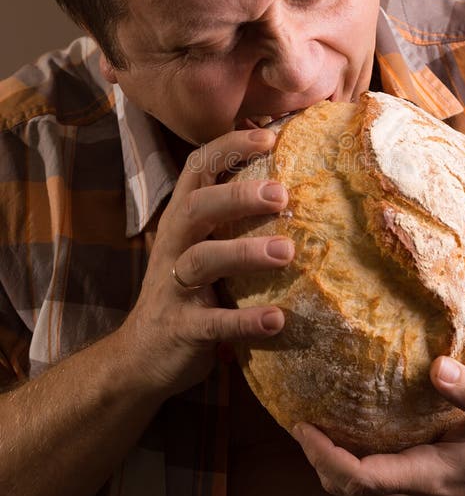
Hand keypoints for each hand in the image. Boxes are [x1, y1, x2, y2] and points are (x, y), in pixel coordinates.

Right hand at [119, 127, 293, 395]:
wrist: (141, 359)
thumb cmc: (190, 293)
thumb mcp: (205, 248)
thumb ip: (234, 220)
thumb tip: (292, 181)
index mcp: (183, 221)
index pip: (198, 169)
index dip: (229, 148)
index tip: (270, 136)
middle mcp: (175, 245)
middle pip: (196, 207)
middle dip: (236, 196)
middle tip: (282, 194)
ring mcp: (174, 287)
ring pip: (202, 260)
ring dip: (244, 253)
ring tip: (286, 251)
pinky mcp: (181, 329)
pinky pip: (213, 323)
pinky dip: (244, 321)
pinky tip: (277, 319)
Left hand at [293, 357, 464, 495]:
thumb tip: (437, 365)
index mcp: (429, 476)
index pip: (362, 478)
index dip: (326, 455)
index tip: (302, 426)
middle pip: (348, 488)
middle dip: (316, 458)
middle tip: (298, 420)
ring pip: (356, 492)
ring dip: (329, 463)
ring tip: (312, 424)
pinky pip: (371, 488)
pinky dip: (349, 466)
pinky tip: (346, 435)